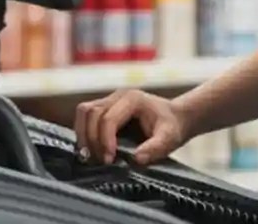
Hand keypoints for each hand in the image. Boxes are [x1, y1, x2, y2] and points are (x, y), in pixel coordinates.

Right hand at [73, 89, 191, 165]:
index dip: (104, 140)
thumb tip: (136, 159)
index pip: (108, 118)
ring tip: (92, 157)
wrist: (174, 118)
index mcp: (133, 99)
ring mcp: (109, 101)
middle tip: (99, 161)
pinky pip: (85, 118)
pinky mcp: (104, 109)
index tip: (108, 160)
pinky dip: (84, 134)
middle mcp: (117, 96)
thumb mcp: (170, 139)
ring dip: (83, 136)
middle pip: (90, 112)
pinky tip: (92, 150)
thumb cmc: (171, 127)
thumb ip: (155, 148)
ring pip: (83, 112)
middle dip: (91, 139)